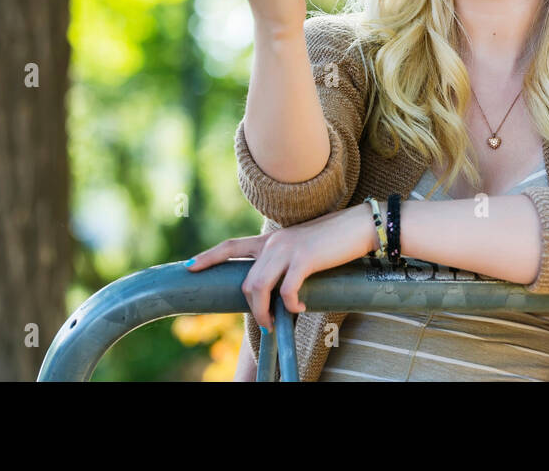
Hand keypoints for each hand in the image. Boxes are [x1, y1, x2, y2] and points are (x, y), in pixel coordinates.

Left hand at [183, 204, 375, 331]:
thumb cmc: (335, 239)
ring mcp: (287, 249)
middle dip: (251, 307)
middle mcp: (274, 242)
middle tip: (266, 322)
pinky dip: (290, 305)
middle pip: (246, 279)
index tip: (189, 266)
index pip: (232, 246)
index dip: (208, 256)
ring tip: (275, 322)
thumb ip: (287, 260)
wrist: (359, 226)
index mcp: (271, 239)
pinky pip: (286, 290)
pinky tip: (300, 308)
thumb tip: (282, 286)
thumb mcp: (303, 247)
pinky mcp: (304, 259)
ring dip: (264, 311)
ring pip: (259, 286)